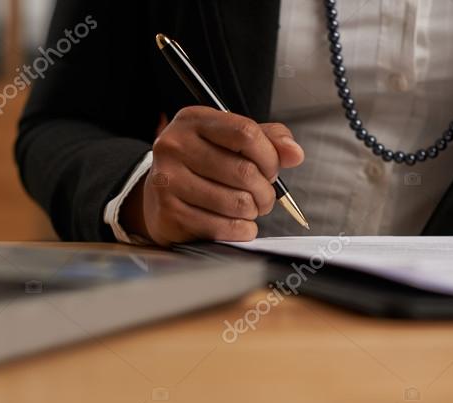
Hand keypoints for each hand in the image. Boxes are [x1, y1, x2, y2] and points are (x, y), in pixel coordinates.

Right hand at [120, 106, 304, 245]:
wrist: (157, 197)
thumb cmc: (201, 167)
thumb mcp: (229, 142)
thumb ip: (267, 140)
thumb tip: (294, 153)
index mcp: (193, 121)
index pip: (246, 133)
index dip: (269, 156)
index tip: (272, 169)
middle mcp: (174, 146)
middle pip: (244, 171)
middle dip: (265, 191)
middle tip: (264, 197)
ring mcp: (168, 180)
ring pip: (236, 202)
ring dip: (253, 212)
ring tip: (249, 209)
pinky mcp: (169, 213)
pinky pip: (222, 227)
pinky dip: (240, 231)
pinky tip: (238, 225)